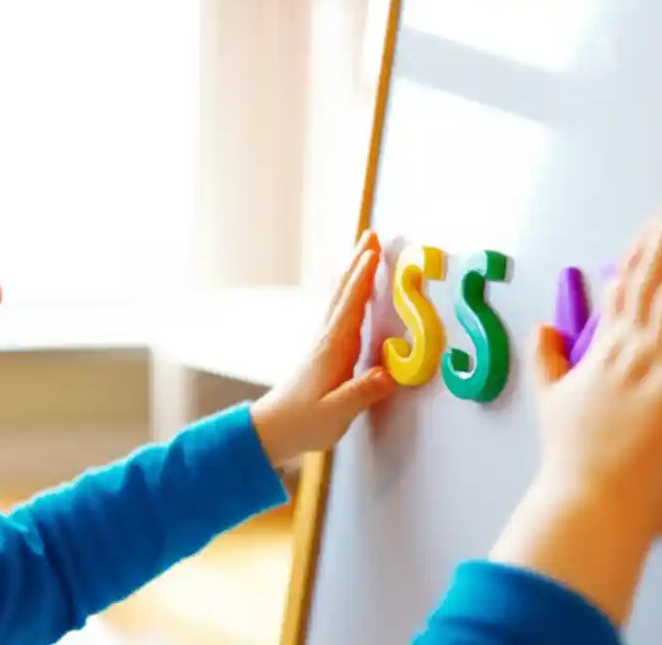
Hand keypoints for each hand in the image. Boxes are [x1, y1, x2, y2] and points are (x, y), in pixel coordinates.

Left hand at [251, 231, 397, 465]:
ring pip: (341, 297)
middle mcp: (328, 339)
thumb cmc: (304, 423)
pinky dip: (349, 291)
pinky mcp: (325, 349)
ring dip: (353, 271)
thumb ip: (360, 394)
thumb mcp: (336, 414)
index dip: (362, 278)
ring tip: (365, 249)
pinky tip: (352, 288)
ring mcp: (325, 341)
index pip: (350, 306)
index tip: (373, 252)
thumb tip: (387, 375)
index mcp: (333, 349)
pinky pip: (340, 310)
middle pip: (344, 291)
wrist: (274, 429)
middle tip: (370, 233)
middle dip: (358, 261)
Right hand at [491, 176, 661, 623]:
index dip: (649, 238)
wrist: (588, 503)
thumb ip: (548, 362)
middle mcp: (631, 345)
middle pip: (658, 269)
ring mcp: (659, 363)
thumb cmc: (574, 463)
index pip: (627, 278)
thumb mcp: (552, 404)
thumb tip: (541, 330)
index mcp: (604, 348)